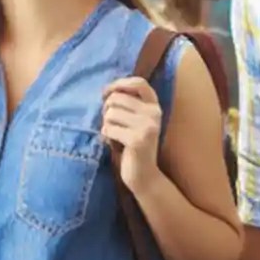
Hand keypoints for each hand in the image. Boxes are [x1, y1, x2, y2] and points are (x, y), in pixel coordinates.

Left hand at [101, 77, 163, 191]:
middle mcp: (154, 114)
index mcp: (154, 106)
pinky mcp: (137, 140)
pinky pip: (109, 128)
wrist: (144, 176)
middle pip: (116, 98)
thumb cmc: (132, 145)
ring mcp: (147, 127)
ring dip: (106, 124)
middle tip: (111, 124)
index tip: (106, 93)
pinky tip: (114, 143)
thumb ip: (127, 104)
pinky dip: (106, 135)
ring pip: (110, 113)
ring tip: (115, 135)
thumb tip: (106, 90)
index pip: (139, 83)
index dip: (119, 83)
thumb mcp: (134, 120)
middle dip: (106, 109)